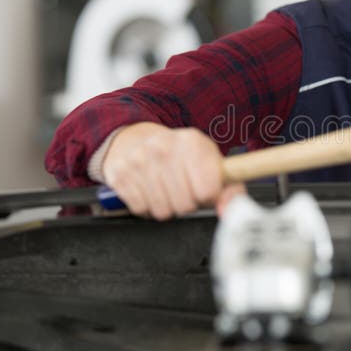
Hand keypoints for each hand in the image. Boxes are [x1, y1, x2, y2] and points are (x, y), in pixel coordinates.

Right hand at [101, 122, 245, 219]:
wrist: (137, 139)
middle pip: (185, 205)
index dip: (209, 196)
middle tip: (184, 189)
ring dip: (168, 206)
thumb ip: (229, 188)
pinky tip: (150, 190)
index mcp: (192, 142)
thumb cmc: (181, 156)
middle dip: (188, 203)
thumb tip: (228, 211)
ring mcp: (139, 160)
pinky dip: (148, 206)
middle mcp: (164, 147)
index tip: (204, 188)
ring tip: (167, 189)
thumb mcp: (209, 162)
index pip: (208, 190)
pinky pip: (141, 209)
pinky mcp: (121, 174)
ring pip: (163, 211)